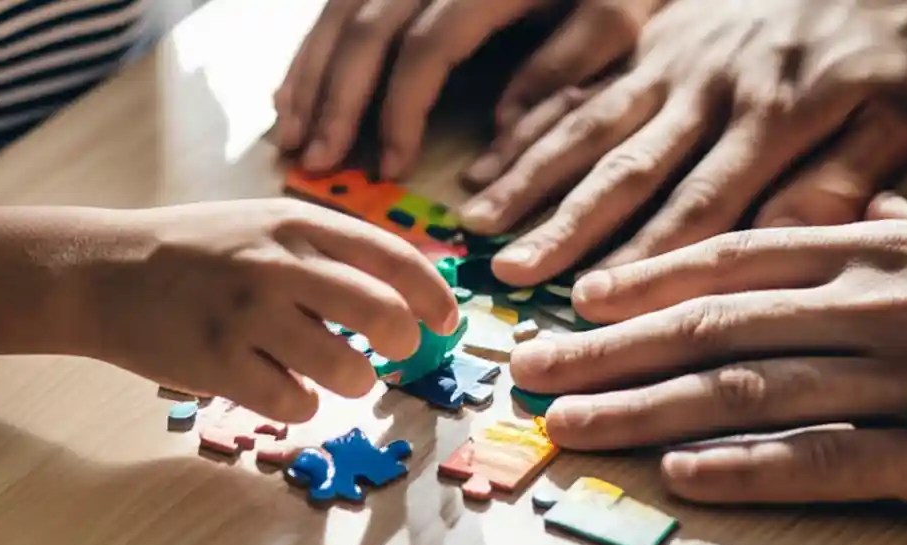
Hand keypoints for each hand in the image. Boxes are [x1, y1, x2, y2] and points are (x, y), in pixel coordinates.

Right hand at [79, 199, 458, 421]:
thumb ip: (327, 249)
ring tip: (335, 375)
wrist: (102, 270)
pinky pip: (294, 403)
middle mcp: (277, 264)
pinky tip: (283, 390)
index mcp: (296, 222)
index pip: (391, 257)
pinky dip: (302, 405)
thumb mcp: (263, 223)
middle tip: (393, 352)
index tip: (448, 322)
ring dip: (353, 382)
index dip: (433, 294)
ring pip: (344, 369)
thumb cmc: (195, 251)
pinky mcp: (218, 363)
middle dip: (402, 342)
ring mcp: (247, 315)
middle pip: (381, 314)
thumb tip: (405, 292)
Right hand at [274, 0, 652, 178]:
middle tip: (315, 162)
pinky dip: (312, 46)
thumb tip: (502, 132)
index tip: (389, 168)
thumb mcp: (616, 13)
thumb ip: (564, 68)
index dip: (400, 110)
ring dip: (309, 75)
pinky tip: (295, 90)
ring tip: (290, 135)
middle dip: (334, 100)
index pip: (424, 48)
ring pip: (339, 10)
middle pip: (365, 28)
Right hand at [462, 0, 906, 286]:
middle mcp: (708, 93)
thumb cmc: (891, 40)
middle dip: (566, 225)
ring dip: (532, 174)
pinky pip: (583, 74)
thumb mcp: (901, 109)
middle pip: (628, 170)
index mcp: (774, 121)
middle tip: (507, 271)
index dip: (647, 259)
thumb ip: (846, 177)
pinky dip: (535, 112)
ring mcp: (673, 61)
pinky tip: (495, 145)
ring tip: (478, 217)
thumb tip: (784, 240)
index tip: (594, 307)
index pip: (702, 206)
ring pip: (592, 125)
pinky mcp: (653, 35)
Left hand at [512, 196, 906, 516]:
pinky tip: (685, 474)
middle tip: (531, 369)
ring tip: (572, 423)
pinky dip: (750, 468)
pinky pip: (828, 460)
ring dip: (647, 408)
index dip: (644, 281)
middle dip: (609, 349)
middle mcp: (872, 306)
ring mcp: (905, 379)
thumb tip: (844, 213)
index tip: (576, 302)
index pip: (732, 261)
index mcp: (874, 252)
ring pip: (747, 390)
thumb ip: (894, 229)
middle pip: (713, 325)